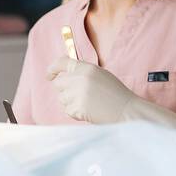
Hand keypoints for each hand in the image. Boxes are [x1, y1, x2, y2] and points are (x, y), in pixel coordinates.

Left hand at [46, 56, 175, 135]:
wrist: (126, 110)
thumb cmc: (115, 94)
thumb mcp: (100, 76)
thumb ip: (82, 74)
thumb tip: (62, 77)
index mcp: (86, 68)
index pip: (62, 62)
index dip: (52, 69)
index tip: (49, 75)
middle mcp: (80, 78)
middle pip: (58, 83)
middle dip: (65, 90)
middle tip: (79, 96)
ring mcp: (77, 93)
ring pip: (61, 98)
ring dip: (70, 102)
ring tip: (89, 103)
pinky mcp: (77, 107)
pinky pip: (67, 110)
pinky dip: (75, 112)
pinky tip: (88, 111)